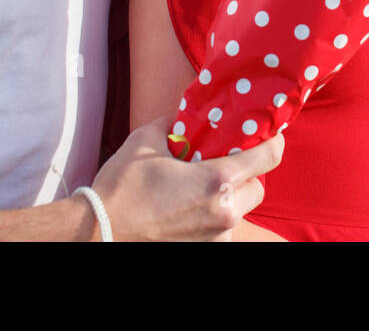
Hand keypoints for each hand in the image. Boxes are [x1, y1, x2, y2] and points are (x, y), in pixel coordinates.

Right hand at [91, 113, 283, 240]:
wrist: (95, 235)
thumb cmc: (120, 188)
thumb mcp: (145, 141)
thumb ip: (173, 124)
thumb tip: (182, 116)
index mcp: (216, 181)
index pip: (268, 157)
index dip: (272, 142)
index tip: (267, 135)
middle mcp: (223, 213)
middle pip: (258, 189)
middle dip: (247, 175)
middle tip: (224, 165)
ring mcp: (215, 239)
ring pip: (239, 213)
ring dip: (227, 200)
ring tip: (196, 193)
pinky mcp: (203, 253)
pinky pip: (220, 232)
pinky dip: (211, 220)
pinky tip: (186, 212)